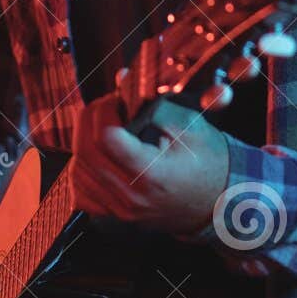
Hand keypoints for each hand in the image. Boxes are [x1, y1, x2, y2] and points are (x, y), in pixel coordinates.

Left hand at [70, 93, 230, 235]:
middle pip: (85, 153)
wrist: (219, 202)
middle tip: (107, 107)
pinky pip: (81, 191)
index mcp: (152, 174)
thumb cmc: (208, 162)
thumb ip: (153, 104)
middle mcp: (132, 197)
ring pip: (77, 171)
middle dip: (89, 120)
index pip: (105, 138)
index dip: (103, 111)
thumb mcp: (190, 125)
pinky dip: (82, 168)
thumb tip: (122, 83)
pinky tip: (99, 155)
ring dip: (84, 142)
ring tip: (106, 127)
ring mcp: (121, 211)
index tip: (115, 100)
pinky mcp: (115, 215)